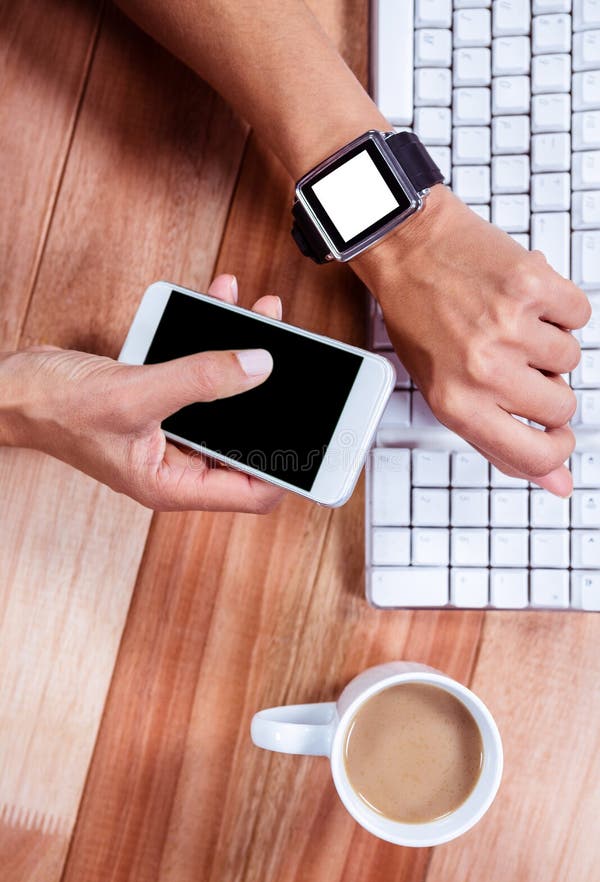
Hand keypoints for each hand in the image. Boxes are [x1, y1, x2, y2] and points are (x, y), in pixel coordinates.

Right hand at [0, 274, 284, 512]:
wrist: (10, 387)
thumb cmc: (55, 409)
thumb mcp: (135, 394)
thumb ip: (200, 380)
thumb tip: (259, 367)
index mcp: (173, 483)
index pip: (252, 491)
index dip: (290, 470)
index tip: (320, 439)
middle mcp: (176, 463)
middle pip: (246, 438)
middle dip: (273, 397)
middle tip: (299, 363)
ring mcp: (169, 433)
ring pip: (226, 401)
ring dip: (245, 360)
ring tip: (265, 318)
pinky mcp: (159, 403)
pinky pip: (198, 375)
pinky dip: (212, 342)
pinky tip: (223, 304)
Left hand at [353, 186, 591, 496]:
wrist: (406, 247)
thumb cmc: (417, 317)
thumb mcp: (443, 390)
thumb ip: (499, 439)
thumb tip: (557, 480)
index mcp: (456, 403)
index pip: (534, 455)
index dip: (555, 451)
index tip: (555, 438)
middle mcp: (483, 369)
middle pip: (561, 406)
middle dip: (546, 386)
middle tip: (512, 360)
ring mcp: (510, 327)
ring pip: (571, 358)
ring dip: (547, 342)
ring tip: (507, 323)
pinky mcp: (532, 286)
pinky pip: (578, 314)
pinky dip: (557, 307)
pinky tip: (522, 300)